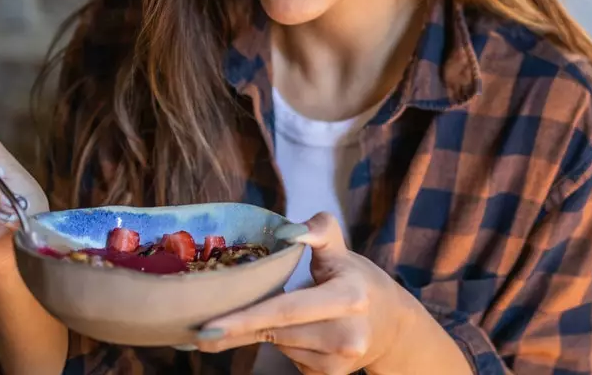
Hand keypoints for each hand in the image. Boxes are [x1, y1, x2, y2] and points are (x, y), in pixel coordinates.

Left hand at [195, 212, 408, 373]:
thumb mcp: (343, 251)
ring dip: (265, 332)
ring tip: (278, 316)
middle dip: (238, 330)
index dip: (245, 318)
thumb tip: (288, 231)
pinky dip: (284, 345)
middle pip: (275, 332)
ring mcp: (339, 363)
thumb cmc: (358, 281)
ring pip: (278, 346)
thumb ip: (319, 231)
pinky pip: (290, 360)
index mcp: (349, 298)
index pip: (286, 309)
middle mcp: (347, 336)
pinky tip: (299, 333)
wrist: (392, 326)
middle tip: (199, 332)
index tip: (208, 326)